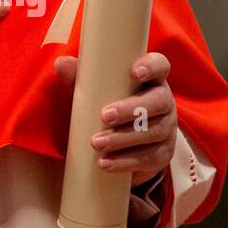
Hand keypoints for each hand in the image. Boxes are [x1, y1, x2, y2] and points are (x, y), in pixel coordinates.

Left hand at [54, 50, 176, 180]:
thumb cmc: (109, 107)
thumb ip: (79, 77)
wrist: (123, 147)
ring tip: (96, 143)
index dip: (152, 66)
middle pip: (158, 102)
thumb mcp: (95, 91)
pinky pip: (147, 158)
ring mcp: (166, 129)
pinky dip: (124, 162)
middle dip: (131, 109)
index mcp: (151, 80)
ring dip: (122, 138)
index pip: (160, 66)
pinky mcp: (162, 155)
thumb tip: (61, 64)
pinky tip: (105, 163)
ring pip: (152, 132)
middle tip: (105, 116)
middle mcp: (165, 102)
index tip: (135, 72)